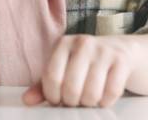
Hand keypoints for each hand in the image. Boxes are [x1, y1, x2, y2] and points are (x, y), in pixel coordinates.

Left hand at [22, 34, 137, 107]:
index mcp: (62, 43)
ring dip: (88, 104)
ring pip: (91, 93)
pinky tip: (101, 97)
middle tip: (73, 101)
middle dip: (71, 102)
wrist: (118, 49)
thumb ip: (42, 85)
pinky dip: (105, 102)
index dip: (52, 95)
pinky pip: (111, 93)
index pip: (51, 76)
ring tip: (86, 99)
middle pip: (71, 87)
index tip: (56, 100)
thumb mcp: (61, 68)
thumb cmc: (82, 63)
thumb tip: (26, 101)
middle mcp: (82, 43)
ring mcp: (103, 51)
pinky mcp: (121, 61)